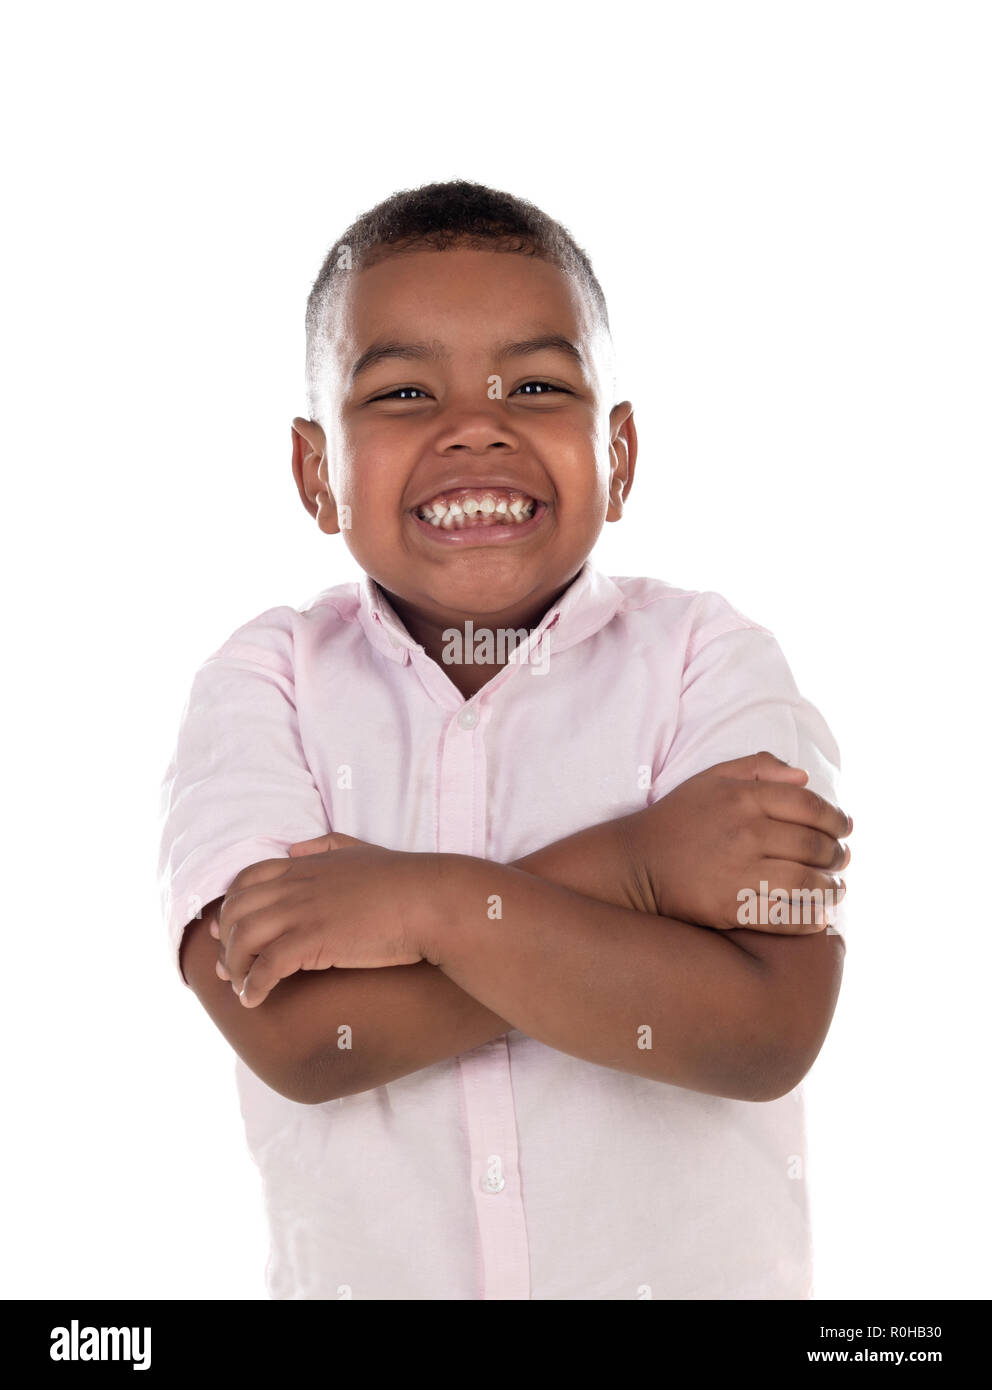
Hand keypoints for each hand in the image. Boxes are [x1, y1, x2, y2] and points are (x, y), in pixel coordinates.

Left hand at [213, 833, 432, 1006]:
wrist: (429, 900)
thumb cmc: (403, 879)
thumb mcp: (359, 850)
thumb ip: (324, 846)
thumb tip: (294, 849)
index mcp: (304, 866)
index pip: (246, 880)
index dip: (231, 907)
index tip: (226, 931)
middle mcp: (295, 886)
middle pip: (236, 911)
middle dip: (225, 942)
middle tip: (228, 968)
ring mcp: (302, 912)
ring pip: (243, 938)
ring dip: (233, 967)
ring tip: (240, 988)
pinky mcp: (313, 941)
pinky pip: (266, 966)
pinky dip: (252, 985)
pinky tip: (254, 999)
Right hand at [620, 751, 851, 933]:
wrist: (635, 864)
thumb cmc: (676, 820)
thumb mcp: (710, 779)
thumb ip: (757, 767)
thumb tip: (804, 776)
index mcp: (743, 797)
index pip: (809, 805)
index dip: (836, 818)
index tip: (845, 828)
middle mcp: (745, 832)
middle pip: (814, 845)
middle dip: (838, 855)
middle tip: (842, 860)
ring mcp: (740, 871)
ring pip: (808, 882)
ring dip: (832, 888)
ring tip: (836, 889)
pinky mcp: (733, 907)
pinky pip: (786, 915)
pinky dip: (811, 918)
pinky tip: (820, 916)